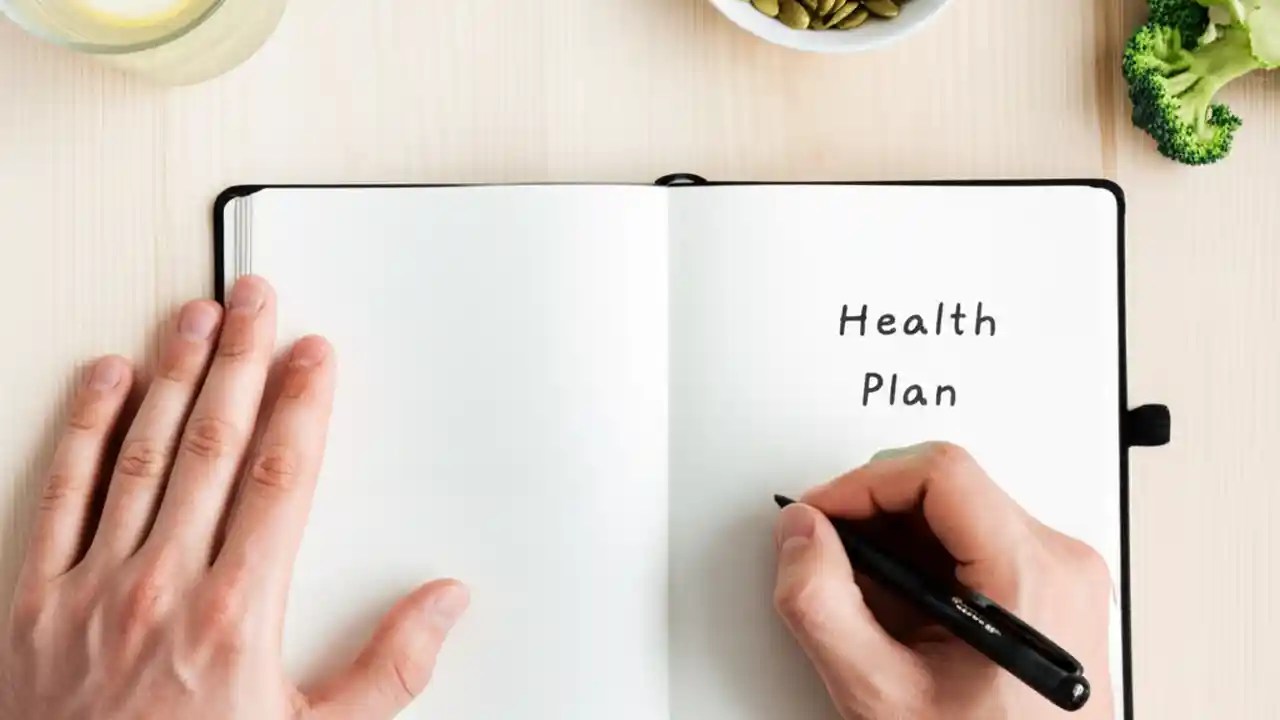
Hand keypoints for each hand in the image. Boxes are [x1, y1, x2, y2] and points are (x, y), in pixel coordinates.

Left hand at [0, 276, 467, 719]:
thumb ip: (389, 670)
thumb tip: (444, 605)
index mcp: (238, 613)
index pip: (282, 476)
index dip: (302, 404)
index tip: (314, 356)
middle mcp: (164, 586)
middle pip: (215, 444)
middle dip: (241, 360)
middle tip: (254, 302)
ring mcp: (94, 588)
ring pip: (142, 453)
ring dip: (173, 376)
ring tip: (192, 319)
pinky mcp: (36, 602)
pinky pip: (60, 496)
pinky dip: (83, 432)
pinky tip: (105, 382)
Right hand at [773, 442, 1112, 719]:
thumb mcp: (884, 696)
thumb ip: (824, 606)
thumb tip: (799, 534)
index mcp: (1032, 576)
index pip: (939, 473)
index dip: (862, 484)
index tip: (819, 514)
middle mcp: (1059, 562)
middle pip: (945, 485)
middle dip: (871, 512)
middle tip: (827, 555)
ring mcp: (1060, 572)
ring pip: (954, 509)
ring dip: (893, 538)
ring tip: (863, 597)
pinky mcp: (1050, 586)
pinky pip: (972, 539)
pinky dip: (920, 559)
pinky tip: (898, 609)